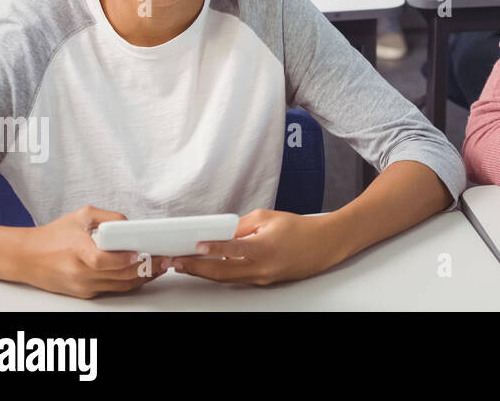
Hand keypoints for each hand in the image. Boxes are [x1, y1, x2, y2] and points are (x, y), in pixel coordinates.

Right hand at [18, 206, 163, 298]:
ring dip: (143, 277)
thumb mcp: (82, 216)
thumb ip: (110, 218)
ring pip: (120, 286)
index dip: (125, 259)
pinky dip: (129, 282)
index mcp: (78, 251)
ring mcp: (82, 286)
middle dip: (147, 268)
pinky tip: (142, 273)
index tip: (142, 253)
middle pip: (119, 275)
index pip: (104, 260)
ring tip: (160, 266)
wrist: (26, 257)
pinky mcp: (84, 293)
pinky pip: (112, 290)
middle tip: (166, 259)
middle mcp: (80, 273)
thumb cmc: (53, 235)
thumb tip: (133, 225)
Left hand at [165, 209, 333, 285]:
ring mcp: (261, 278)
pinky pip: (236, 278)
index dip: (213, 249)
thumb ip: (241, 225)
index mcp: (265, 247)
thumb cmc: (299, 229)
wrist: (323, 245)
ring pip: (225, 279)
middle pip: (221, 272)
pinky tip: (208, 267)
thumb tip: (221, 232)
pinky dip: (220, 273)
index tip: (196, 247)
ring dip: (204, 272)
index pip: (234, 249)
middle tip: (176, 262)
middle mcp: (262, 267)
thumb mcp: (269, 217)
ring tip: (185, 265)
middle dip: (195, 268)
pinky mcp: (263, 282)